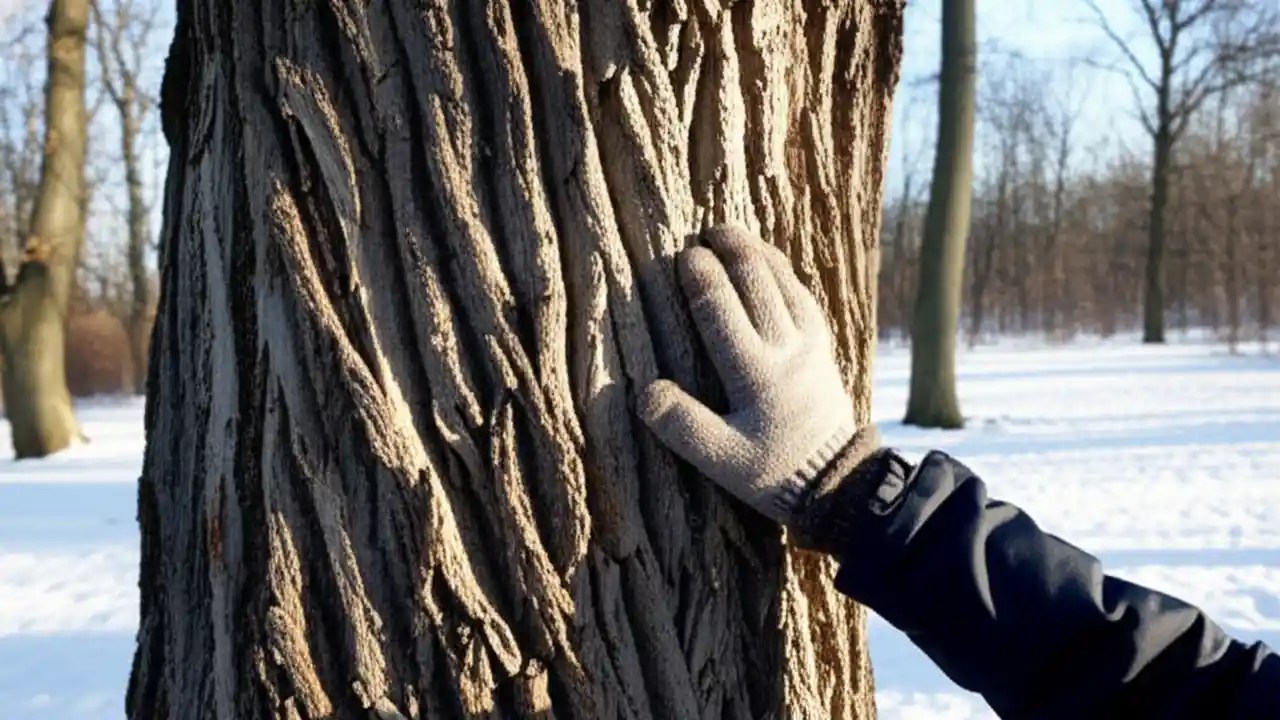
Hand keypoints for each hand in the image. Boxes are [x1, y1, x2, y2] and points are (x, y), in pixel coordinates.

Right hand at [638, 225, 856, 524]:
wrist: (838, 484)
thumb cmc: (773, 474)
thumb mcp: (721, 460)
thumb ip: (683, 426)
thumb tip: (645, 393)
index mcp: (756, 374)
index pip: (722, 312)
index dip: (702, 279)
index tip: (685, 255)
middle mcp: (786, 351)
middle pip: (757, 286)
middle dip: (731, 253)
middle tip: (706, 231)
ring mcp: (810, 347)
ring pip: (785, 286)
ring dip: (759, 256)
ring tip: (735, 235)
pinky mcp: (824, 351)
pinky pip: (805, 300)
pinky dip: (786, 275)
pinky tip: (772, 265)